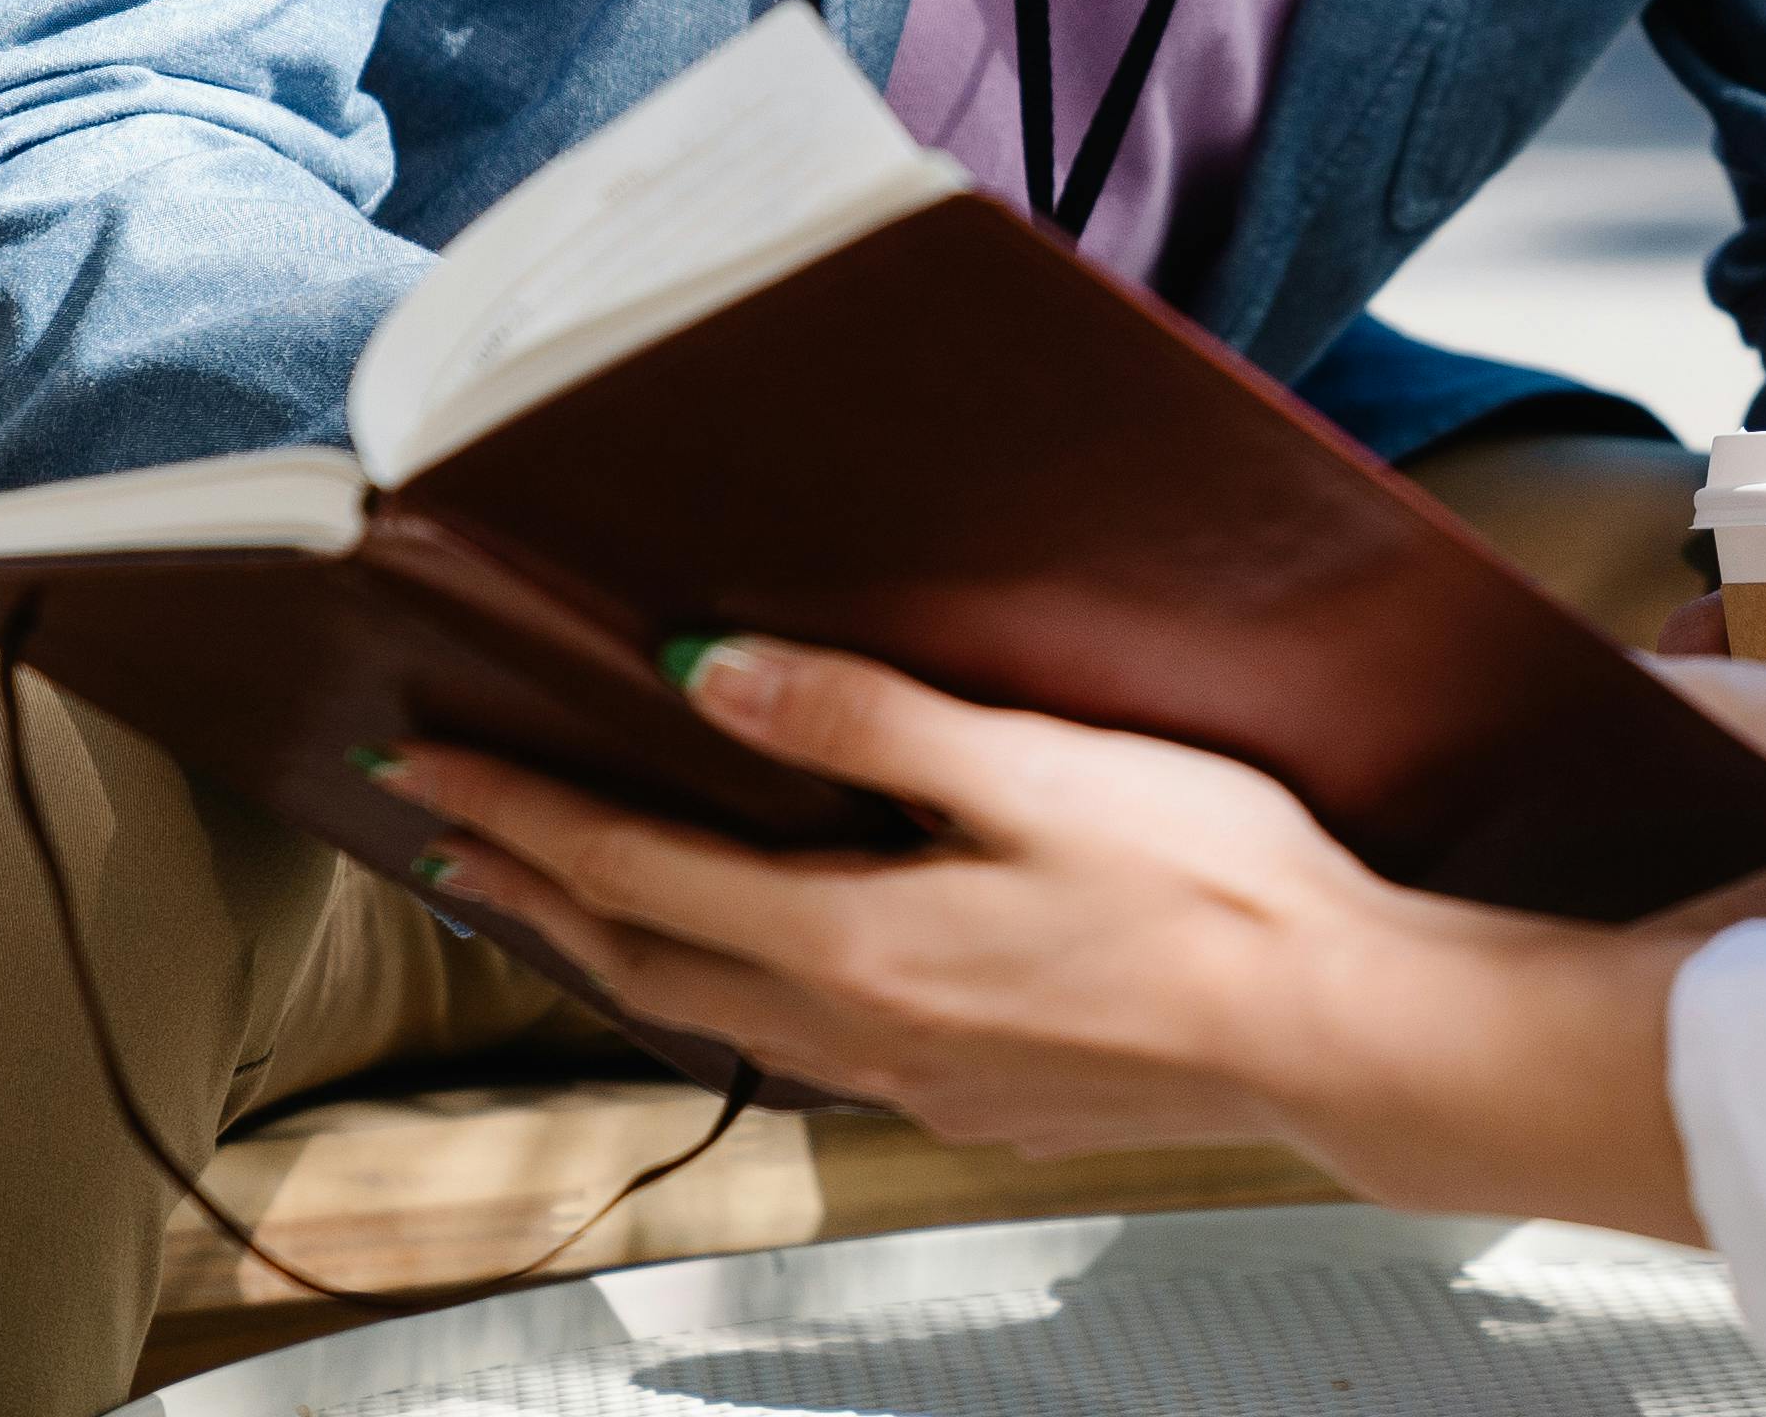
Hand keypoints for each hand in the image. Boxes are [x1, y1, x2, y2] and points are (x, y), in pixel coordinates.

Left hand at [387, 641, 1708, 1238]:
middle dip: (532, 889)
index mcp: (856, 942)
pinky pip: (804, 1038)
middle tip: (439, 838)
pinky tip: (754, 966)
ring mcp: (919, 1075)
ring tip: (560, 896)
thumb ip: (866, 723)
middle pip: (646, 957)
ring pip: (718, 1009)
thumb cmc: (1213, 890)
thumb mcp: (1033, 772)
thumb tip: (709, 674)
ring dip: (620, 945)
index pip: (635, 866)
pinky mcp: (981, 1091)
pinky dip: (728, 986)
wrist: (1339, 1032)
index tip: (425, 763)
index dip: (519, 810)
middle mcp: (863, 1028)